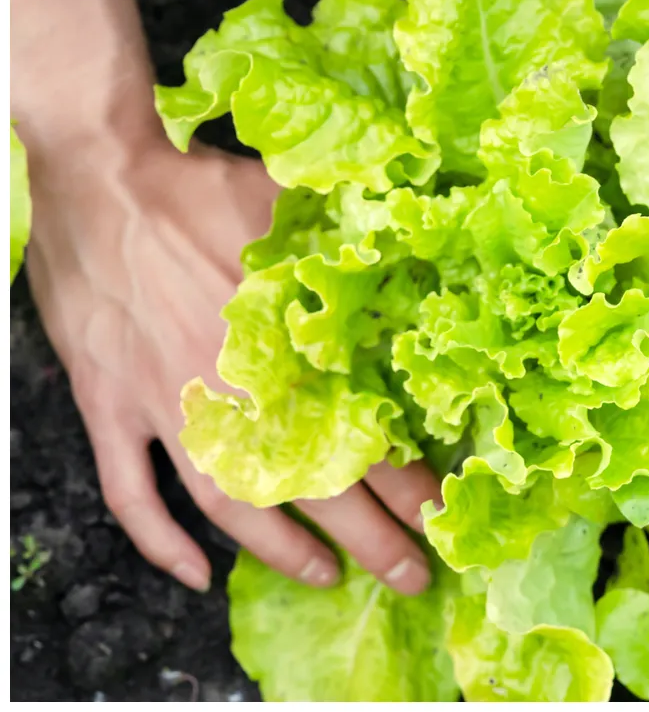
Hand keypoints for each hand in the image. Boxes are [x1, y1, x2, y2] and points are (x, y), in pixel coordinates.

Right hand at [25, 137, 438, 595]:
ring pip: (232, 505)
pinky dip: (159, 539)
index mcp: (287, 351)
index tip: (440, 516)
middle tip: (412, 575)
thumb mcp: (300, 215)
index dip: (408, 484)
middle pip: (314, 487)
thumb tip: (415, 277)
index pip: (363, 436)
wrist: (104, 176)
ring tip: (326, 576)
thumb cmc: (203, 190)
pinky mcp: (112, 405)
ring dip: (282, 550)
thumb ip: (354, 260)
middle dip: (372, 539)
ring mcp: (166, 407)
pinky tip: (196, 573)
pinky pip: (131, 490)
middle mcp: (233, 392)